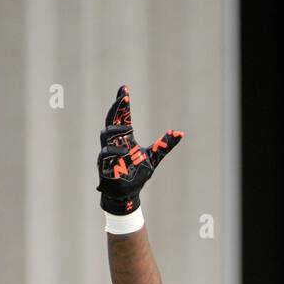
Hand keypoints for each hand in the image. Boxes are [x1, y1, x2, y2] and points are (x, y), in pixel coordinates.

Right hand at [97, 85, 182, 215]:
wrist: (128, 195)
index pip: (122, 116)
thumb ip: (165, 145)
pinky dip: (114, 151)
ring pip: (105, 134)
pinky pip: (105, 153)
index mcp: (125, 138)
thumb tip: (180, 132)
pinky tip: (124, 152)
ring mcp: (107, 152)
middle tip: (124, 97)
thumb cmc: (138, 175)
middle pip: (110, 119)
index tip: (125, 88)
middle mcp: (114, 142)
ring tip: (129, 129)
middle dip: (116, 107)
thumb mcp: (154, 158)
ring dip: (116, 129)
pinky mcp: (103, 164)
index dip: (122, 103)